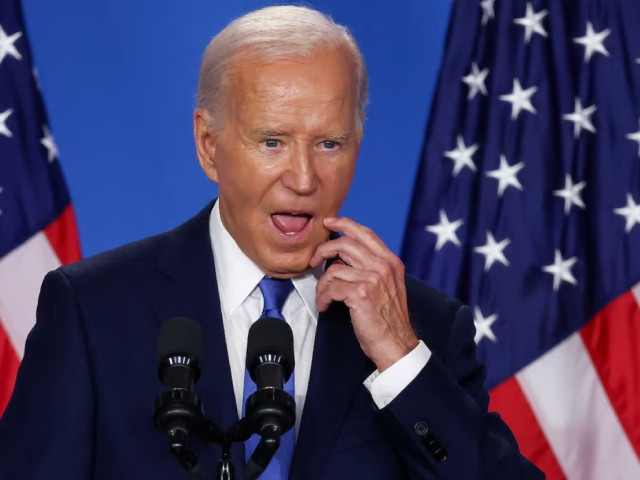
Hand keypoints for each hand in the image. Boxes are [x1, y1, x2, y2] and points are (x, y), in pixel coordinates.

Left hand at [310, 217, 418, 370]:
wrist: (397, 345)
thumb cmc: (389, 319)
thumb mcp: (388, 286)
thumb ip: (373, 268)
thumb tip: (346, 256)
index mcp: (390, 262)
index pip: (365, 233)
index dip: (344, 224)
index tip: (329, 222)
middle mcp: (383, 266)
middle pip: (345, 244)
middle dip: (323, 250)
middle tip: (313, 261)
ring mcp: (372, 279)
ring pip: (333, 269)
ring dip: (322, 285)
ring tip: (324, 297)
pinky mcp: (361, 294)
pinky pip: (331, 288)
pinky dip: (324, 298)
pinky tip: (327, 306)